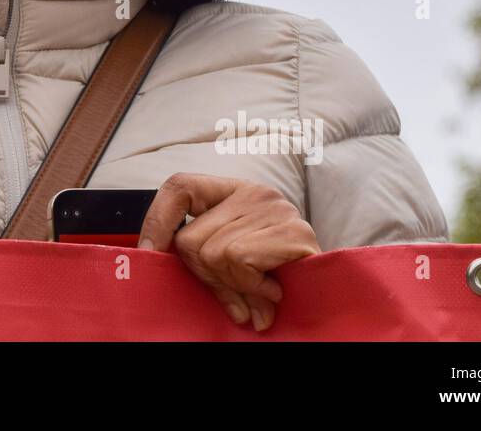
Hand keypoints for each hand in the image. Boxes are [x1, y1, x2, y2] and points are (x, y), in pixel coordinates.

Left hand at [137, 173, 320, 331]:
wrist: (332, 287)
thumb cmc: (274, 274)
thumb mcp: (229, 256)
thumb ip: (201, 257)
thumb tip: (148, 255)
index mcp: (232, 191)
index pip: (179, 187)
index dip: (157, 220)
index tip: (149, 253)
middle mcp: (254, 191)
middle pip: (190, 239)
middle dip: (208, 277)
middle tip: (235, 294)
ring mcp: (275, 209)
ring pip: (214, 255)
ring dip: (234, 286)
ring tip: (260, 291)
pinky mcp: (293, 231)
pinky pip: (240, 261)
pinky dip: (252, 286)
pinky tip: (273, 288)